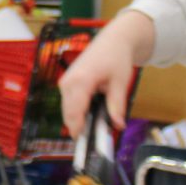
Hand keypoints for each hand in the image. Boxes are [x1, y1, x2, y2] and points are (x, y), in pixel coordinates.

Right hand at [58, 12, 153, 137]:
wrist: (112, 40)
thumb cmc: (116, 58)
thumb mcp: (120, 82)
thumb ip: (117, 105)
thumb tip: (117, 126)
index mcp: (80, 81)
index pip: (74, 113)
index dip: (79, 131)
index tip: (86, 145)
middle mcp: (67, 82)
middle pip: (68, 115)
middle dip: (80, 128)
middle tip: (97, 138)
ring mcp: (65, 82)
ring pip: (67, 111)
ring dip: (79, 120)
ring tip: (97, 124)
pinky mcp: (66, 83)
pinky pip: (69, 104)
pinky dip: (78, 112)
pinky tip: (92, 113)